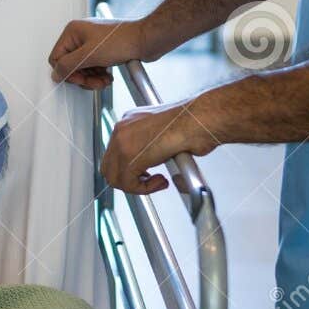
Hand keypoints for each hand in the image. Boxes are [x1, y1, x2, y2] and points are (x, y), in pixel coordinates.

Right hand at [48, 16, 160, 87]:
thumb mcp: (90, 55)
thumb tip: (55, 73)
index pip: (57, 58)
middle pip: (71, 65)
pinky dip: (99, 75)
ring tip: (104, 80)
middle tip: (94, 82)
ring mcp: (92, 43)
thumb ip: (68, 65)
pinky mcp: (103, 51)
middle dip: (83, 77)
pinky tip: (108, 77)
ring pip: (83, 69)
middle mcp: (80, 36)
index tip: (80, 79)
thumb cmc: (122, 40)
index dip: (67, 72)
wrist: (146, 40)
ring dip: (92, 78)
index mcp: (73, 31)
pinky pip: (94, 67)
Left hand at [100, 98, 214, 194]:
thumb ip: (156, 151)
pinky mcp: (130, 157)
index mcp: (130, 121)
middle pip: (109, 165)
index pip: (115, 152)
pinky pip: (128, 184)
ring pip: (114, 177)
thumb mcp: (168, 135)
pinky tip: (162, 181)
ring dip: (136, 186)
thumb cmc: (194, 124)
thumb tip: (163, 174)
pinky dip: (144, 189)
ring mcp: (123, 141)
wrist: (199, 119)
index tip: (148, 173)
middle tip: (150, 181)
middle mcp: (123, 129)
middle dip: (129, 179)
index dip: (131, 168)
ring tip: (158, 181)